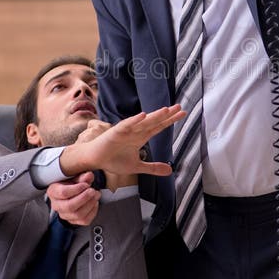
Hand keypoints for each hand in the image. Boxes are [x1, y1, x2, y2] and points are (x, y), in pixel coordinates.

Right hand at [47, 172, 98, 225]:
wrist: (71, 193)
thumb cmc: (70, 184)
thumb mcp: (74, 177)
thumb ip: (81, 177)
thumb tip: (89, 176)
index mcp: (53, 192)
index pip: (63, 193)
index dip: (77, 189)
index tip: (86, 184)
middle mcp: (57, 205)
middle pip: (69, 206)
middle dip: (84, 198)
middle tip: (92, 191)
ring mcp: (65, 214)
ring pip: (78, 214)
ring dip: (90, 204)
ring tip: (96, 195)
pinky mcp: (73, 221)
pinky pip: (84, 220)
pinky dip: (93, 212)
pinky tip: (95, 203)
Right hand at [59, 104, 185, 177]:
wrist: (95, 160)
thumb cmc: (114, 160)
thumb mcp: (137, 167)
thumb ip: (153, 167)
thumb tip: (170, 170)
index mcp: (141, 137)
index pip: (159, 127)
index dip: (170, 120)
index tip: (182, 114)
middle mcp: (136, 131)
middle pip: (154, 121)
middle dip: (167, 115)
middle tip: (179, 107)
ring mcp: (126, 130)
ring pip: (143, 122)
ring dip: (154, 116)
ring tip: (166, 110)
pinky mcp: (115, 132)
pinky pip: (126, 125)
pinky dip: (134, 120)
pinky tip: (143, 115)